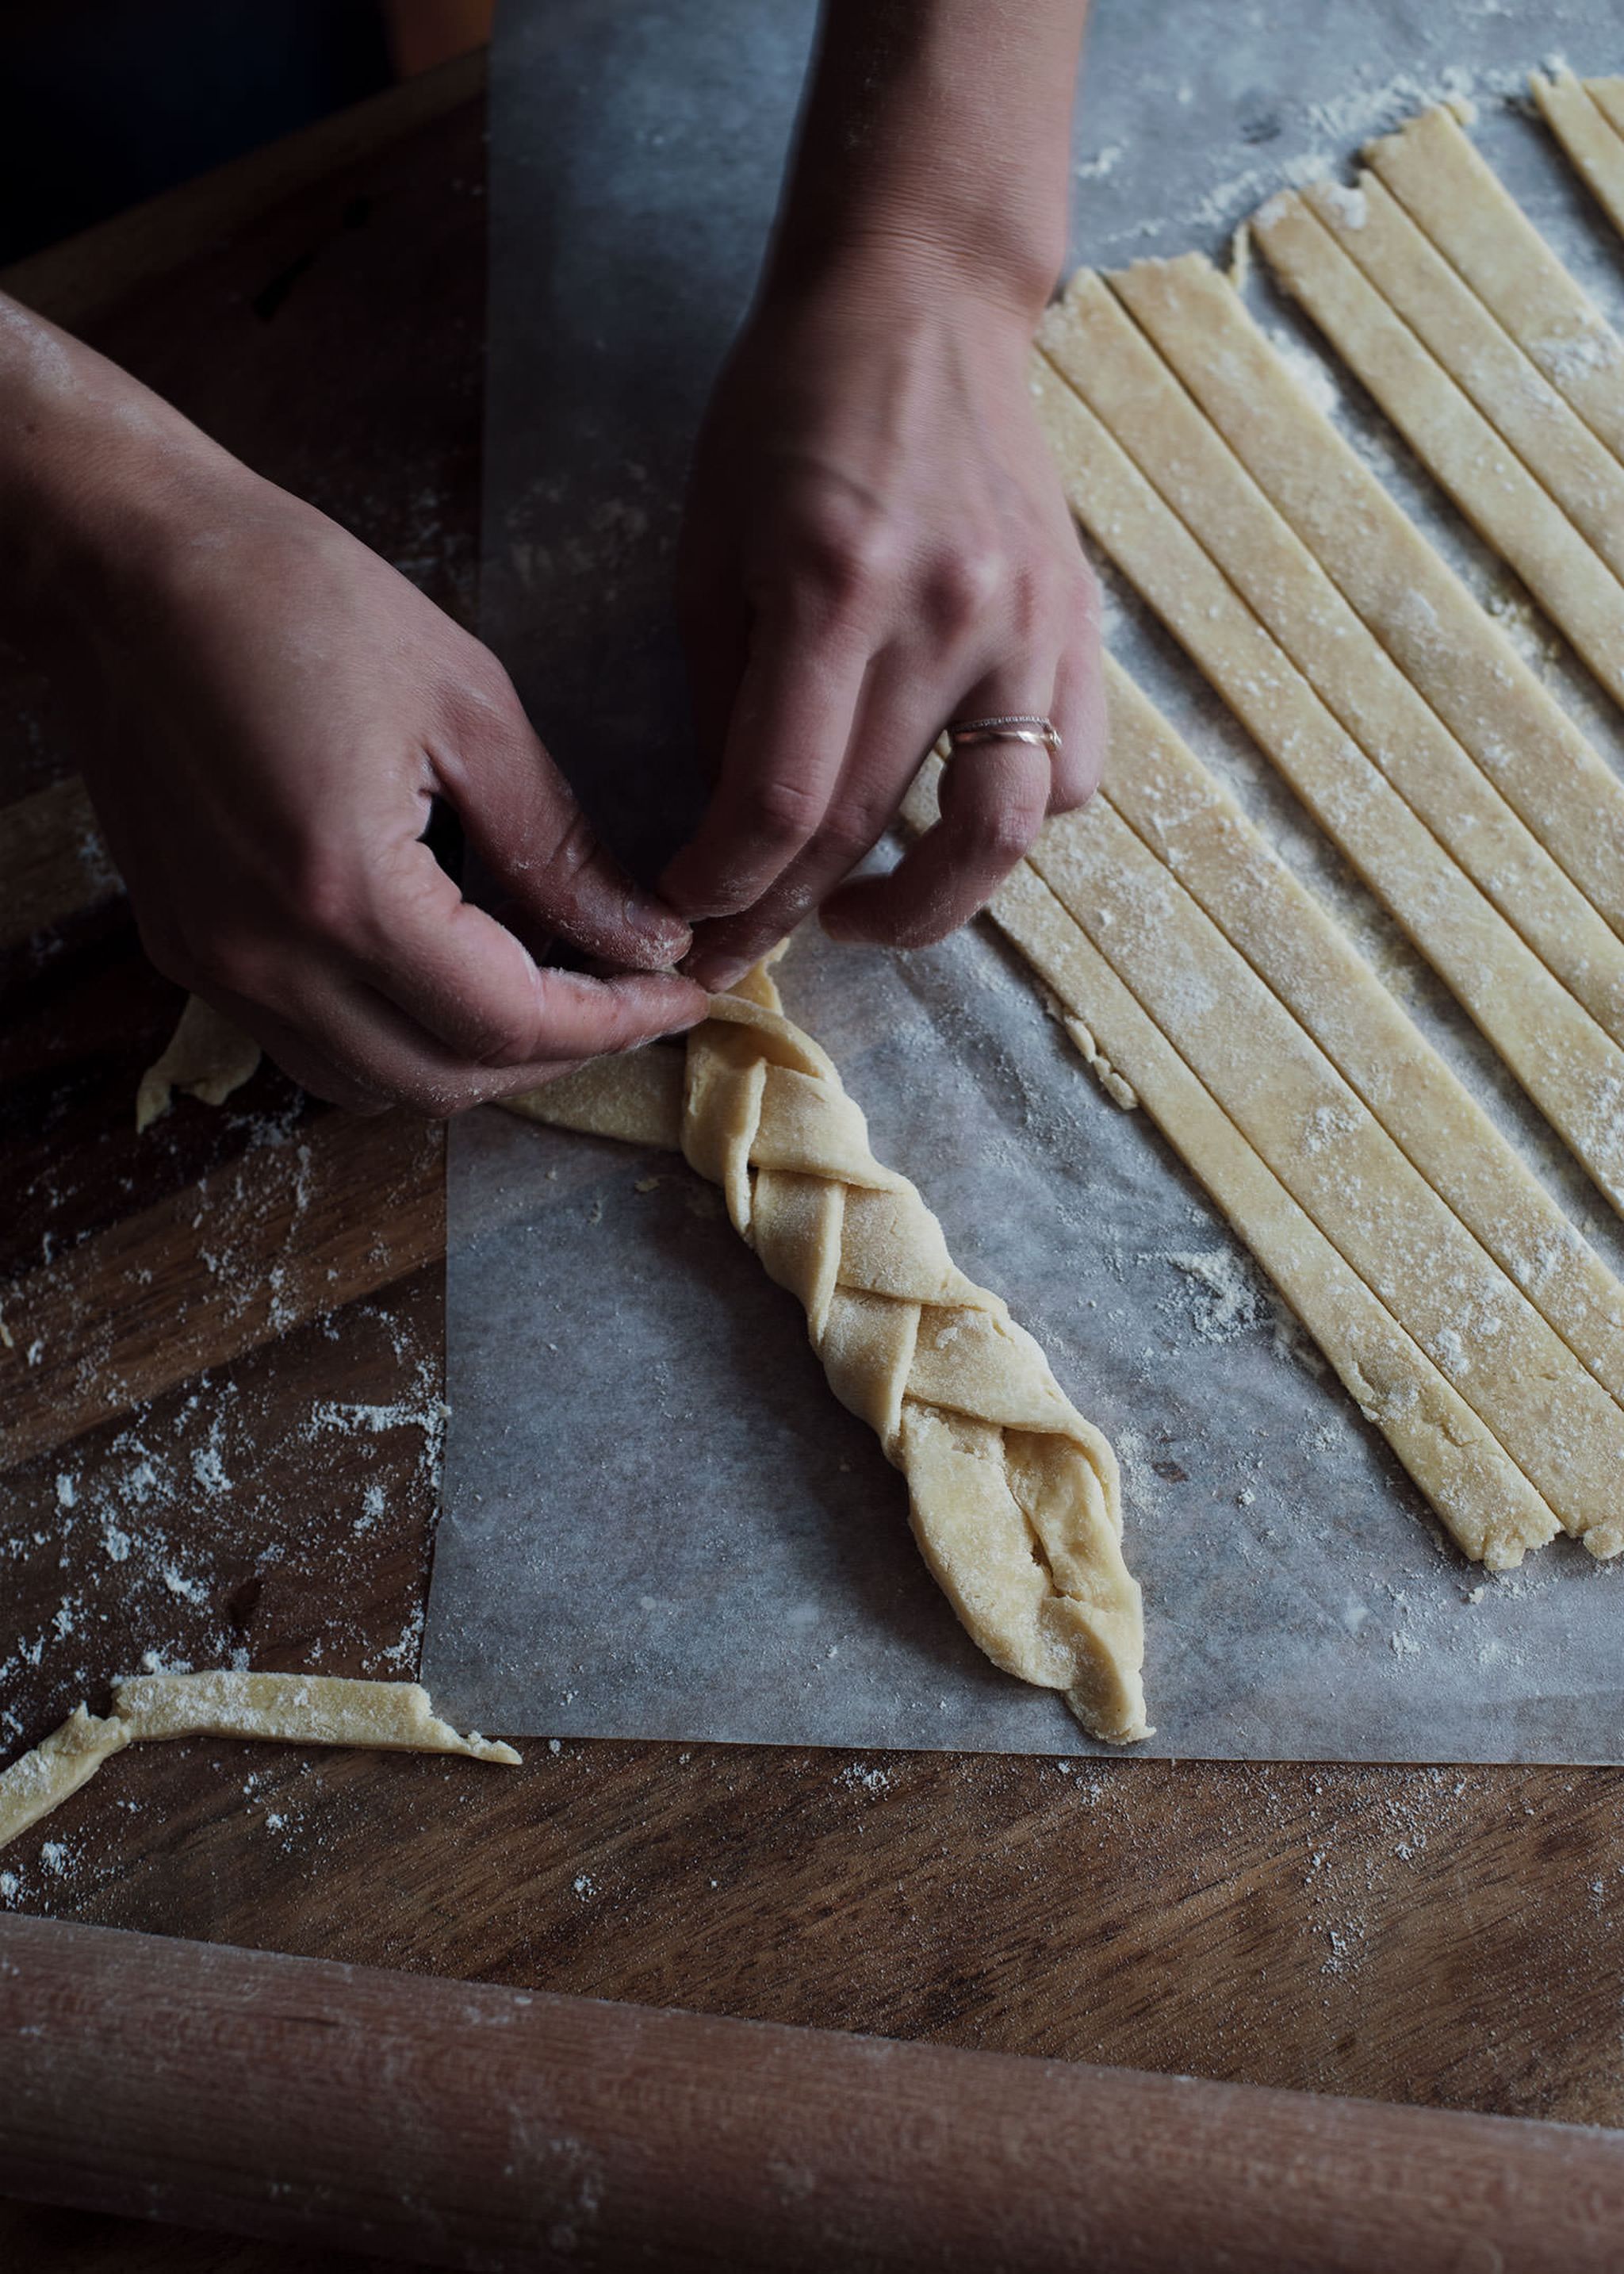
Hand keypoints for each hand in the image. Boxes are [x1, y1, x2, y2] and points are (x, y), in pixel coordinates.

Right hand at [55, 457, 706, 1114]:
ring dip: (472, 1059)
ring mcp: (214, 966)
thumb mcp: (465, 708)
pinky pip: (311, 1044)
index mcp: (344, 895)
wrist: (124, 564)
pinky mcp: (187, 949)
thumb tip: (644, 937)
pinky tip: (449, 972)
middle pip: (445, 1081)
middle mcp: (266, 958)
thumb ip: (558, 847)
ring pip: (374, 1085)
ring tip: (549, 992)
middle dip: (556, 1055)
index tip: (678, 996)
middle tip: (629, 997)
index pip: (510, 1023)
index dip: (613, 1022)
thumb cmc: (289, 598)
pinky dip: (395, 1035)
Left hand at [665, 250, 1104, 990]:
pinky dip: (1011, 821)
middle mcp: (948, 616)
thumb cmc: (790, 410)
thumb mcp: (714, 545)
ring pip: (998, 832)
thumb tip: (734, 829)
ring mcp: (1029, 624)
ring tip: (864, 914)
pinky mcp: (1078, 622)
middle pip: (872, 829)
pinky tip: (953, 814)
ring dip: (924, 908)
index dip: (727, 885)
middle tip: (743, 950)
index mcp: (836, 588)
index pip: (784, 800)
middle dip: (789, 913)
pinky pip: (1066, 771)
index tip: (690, 915)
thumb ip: (725, 697)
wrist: (921, 299)